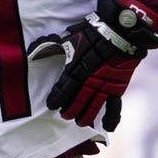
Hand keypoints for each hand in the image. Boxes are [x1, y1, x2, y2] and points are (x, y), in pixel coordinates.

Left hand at [26, 0, 157, 129]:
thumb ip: (54, 45)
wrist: (121, 30)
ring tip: (80, 123)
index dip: (56, 98)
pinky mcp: (118, 87)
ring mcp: (105, 85)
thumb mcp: (69, 36)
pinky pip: (114, 106)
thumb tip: (35, 48)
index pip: (63, 88)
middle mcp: (90, 80)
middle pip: (77, 100)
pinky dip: (110, 118)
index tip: (51, 105)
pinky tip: (106, 127)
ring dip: (86, 116)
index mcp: (76, 68)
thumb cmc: (93, 30)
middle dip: (70, 110)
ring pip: (93, 106)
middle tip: (65, 116)